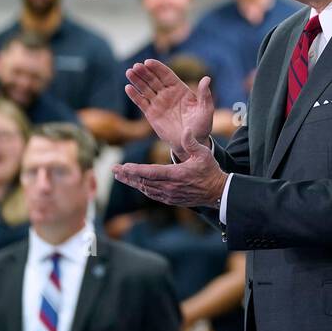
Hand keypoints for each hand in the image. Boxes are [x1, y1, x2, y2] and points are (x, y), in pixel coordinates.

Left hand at [110, 127, 225, 209]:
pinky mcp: (171, 200)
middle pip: (143, 182)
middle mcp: (170, 187)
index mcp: (176, 175)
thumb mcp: (203, 154)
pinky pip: (152, 194)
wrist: (217, 192)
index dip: (135, 170)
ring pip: (145, 189)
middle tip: (114, 170)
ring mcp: (169, 195)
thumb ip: (191, 142)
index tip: (123, 167)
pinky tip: (136, 184)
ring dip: (132, 182)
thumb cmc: (210, 170)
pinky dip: (142, 188)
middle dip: (127, 176)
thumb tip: (184, 130)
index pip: (151, 172)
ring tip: (120, 176)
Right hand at [124, 61, 212, 153]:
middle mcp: (167, 94)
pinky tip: (128, 88)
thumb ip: (204, 95)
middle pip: (154, 79)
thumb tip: (206, 78)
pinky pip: (141, 102)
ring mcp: (158, 103)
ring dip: (137, 80)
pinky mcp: (151, 114)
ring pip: (145, 89)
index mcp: (180, 89)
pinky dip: (135, 95)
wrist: (191, 142)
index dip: (157, 68)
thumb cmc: (201, 125)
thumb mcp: (205, 110)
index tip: (148, 62)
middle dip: (145, 72)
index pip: (166, 75)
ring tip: (129, 72)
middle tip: (136, 66)